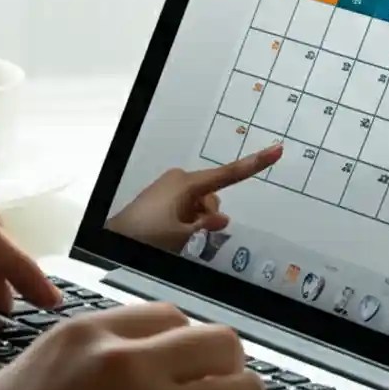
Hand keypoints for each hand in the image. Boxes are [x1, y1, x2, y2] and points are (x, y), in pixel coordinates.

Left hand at [107, 144, 282, 252]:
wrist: (114, 239)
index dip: (254, 163)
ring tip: (173, 236)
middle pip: (212, 199)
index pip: (229, 174)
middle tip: (189, 235)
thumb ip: (206, 225)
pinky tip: (170, 233)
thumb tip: (221, 218)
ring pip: (200, 207)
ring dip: (195, 223)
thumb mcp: (181, 236)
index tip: (275, 150)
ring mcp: (170, 188)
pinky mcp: (163, 196)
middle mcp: (179, 181)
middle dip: (207, 218)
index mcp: (186, 184)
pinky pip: (186, 209)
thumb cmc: (143, 234)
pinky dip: (185, 222)